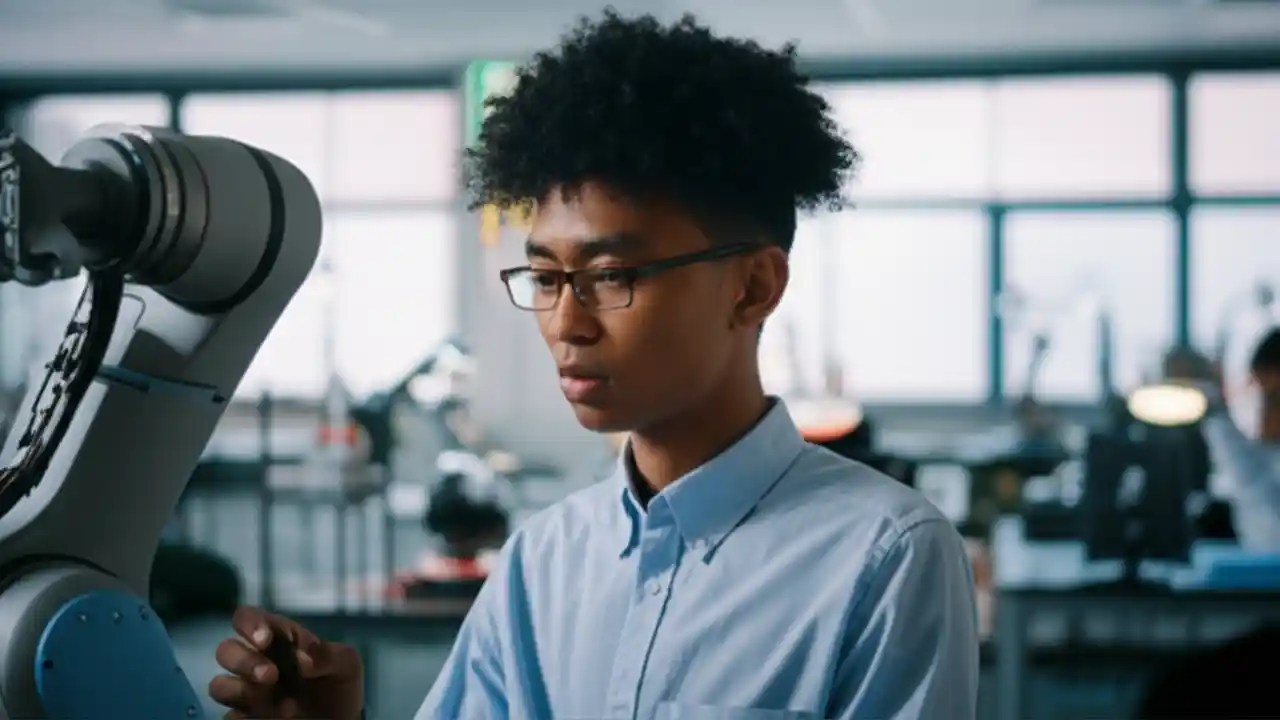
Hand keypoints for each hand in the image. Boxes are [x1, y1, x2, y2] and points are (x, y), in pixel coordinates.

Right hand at [210, 606, 363, 719]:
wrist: (340, 719)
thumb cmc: (337, 683)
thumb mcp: (346, 663)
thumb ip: (328, 654)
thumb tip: (303, 659)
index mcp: (275, 637)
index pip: (245, 618)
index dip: (249, 624)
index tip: (265, 640)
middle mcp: (254, 661)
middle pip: (225, 650)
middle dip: (245, 661)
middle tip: (271, 675)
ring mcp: (246, 691)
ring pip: (219, 685)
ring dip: (246, 692)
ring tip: (286, 707)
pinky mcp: (245, 717)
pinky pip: (230, 717)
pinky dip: (248, 717)